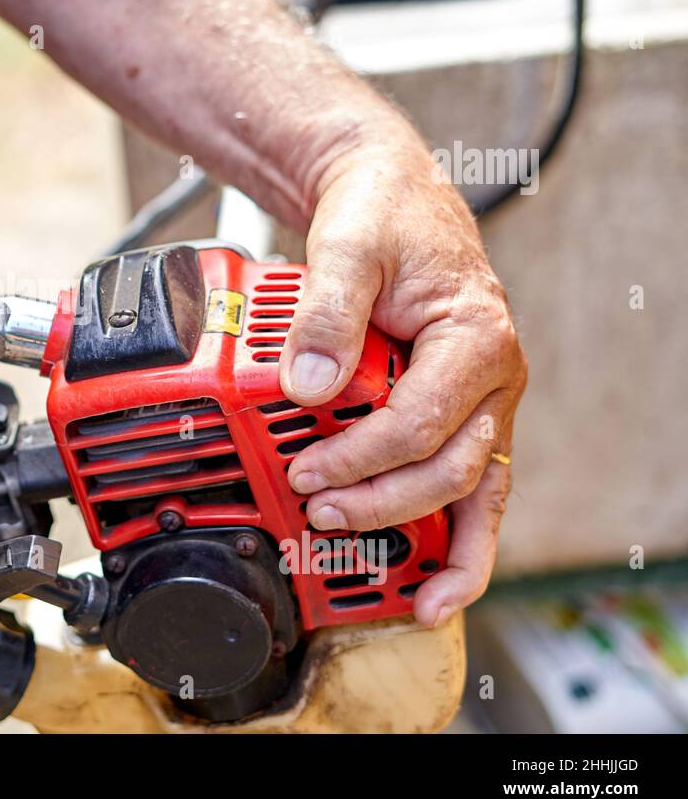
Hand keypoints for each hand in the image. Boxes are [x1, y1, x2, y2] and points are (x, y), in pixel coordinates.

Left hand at [278, 130, 526, 627]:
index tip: (306, 471)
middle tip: (319, 515)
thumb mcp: (348, 247)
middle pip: (450, 469)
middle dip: (384, 504)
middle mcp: (493, 380)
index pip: (422, 423)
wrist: (391, 198)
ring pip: (475, 493)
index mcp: (478, 339)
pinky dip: (457, 538)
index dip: (362, 457)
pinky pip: (466, 488)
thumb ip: (329, 313)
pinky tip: (433, 582)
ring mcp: (480, 402)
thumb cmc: (381, 216)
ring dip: (441, 547)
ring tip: (415, 600)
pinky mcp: (456, 414)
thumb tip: (310, 389)